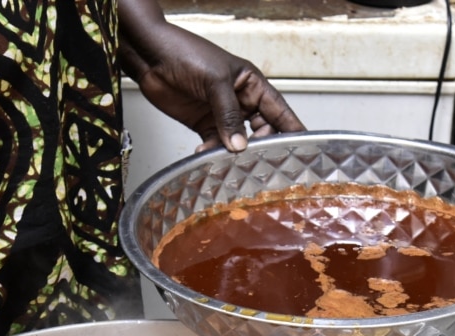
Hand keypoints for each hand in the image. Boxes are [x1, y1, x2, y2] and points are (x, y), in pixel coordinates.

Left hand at [119, 23, 304, 151]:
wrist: (151, 56)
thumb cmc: (186, 54)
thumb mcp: (215, 81)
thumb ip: (228, 115)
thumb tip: (239, 145)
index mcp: (252, 85)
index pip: (279, 111)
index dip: (292, 130)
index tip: (303, 150)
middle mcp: (241, 101)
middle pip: (261, 131)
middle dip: (262, 148)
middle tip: (260, 163)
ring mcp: (222, 114)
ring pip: (237, 141)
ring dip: (234, 154)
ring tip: (231, 163)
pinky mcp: (203, 124)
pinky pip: (214, 144)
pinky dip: (212, 152)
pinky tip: (205, 154)